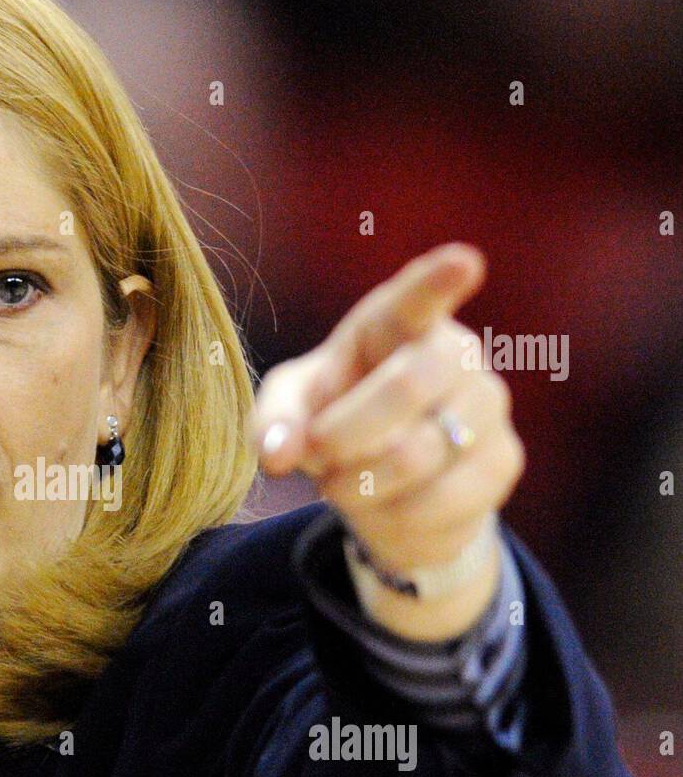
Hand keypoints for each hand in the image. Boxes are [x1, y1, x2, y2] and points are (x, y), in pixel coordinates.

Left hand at [248, 243, 523, 638]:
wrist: (386, 488)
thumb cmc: (332, 423)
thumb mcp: (288, 414)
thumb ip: (273, 424)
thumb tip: (277, 454)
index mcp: (392, 323)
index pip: (417, 298)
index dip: (439, 281)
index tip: (464, 262)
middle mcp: (453, 352)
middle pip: (412, 383)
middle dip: (352, 429)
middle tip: (318, 451)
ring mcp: (487, 402)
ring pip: (422, 452)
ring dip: (365, 480)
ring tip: (345, 482)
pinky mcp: (503, 459)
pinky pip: (442, 499)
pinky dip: (395, 514)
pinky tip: (385, 504)